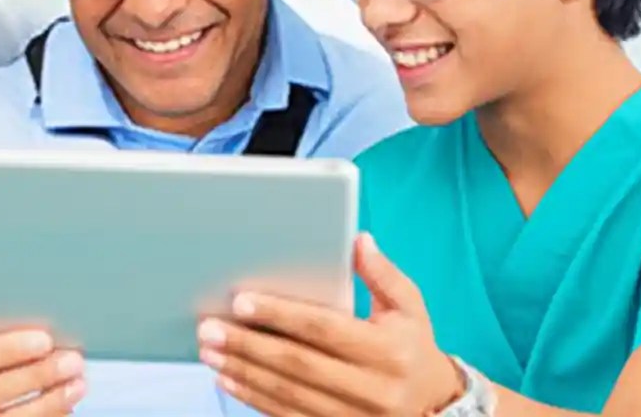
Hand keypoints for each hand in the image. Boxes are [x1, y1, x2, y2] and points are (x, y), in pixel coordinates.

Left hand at [196, 233, 463, 415]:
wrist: (432, 404)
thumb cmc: (412, 345)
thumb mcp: (410, 307)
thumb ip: (382, 274)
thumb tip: (358, 241)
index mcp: (388, 351)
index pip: (324, 329)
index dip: (280, 315)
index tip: (241, 302)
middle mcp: (371, 389)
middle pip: (297, 363)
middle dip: (248, 344)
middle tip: (208, 327)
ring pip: (286, 393)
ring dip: (243, 370)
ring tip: (209, 350)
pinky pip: (286, 416)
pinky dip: (253, 397)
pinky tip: (228, 378)